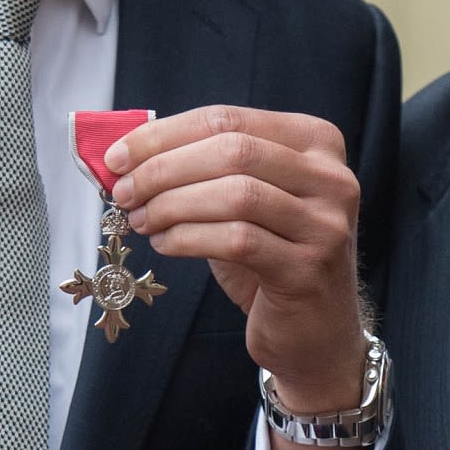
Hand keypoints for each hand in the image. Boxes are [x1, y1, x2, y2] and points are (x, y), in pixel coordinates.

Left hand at [107, 107, 368, 449]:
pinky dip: (188, 238)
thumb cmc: (270, 257)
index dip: (165, 135)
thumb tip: (127, 154)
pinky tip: (164, 244)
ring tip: (140, 220)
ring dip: (172, 205)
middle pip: (232, 151)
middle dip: (164, 169)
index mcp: (316, 143)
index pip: (228, 119)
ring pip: (236, 194)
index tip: (117, 156)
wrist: (315, 331)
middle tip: (124, 191)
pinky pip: (237, 241)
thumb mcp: (243, 201)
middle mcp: (331, 178)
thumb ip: (203, 168)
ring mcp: (326, 224)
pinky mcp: (309, 270)